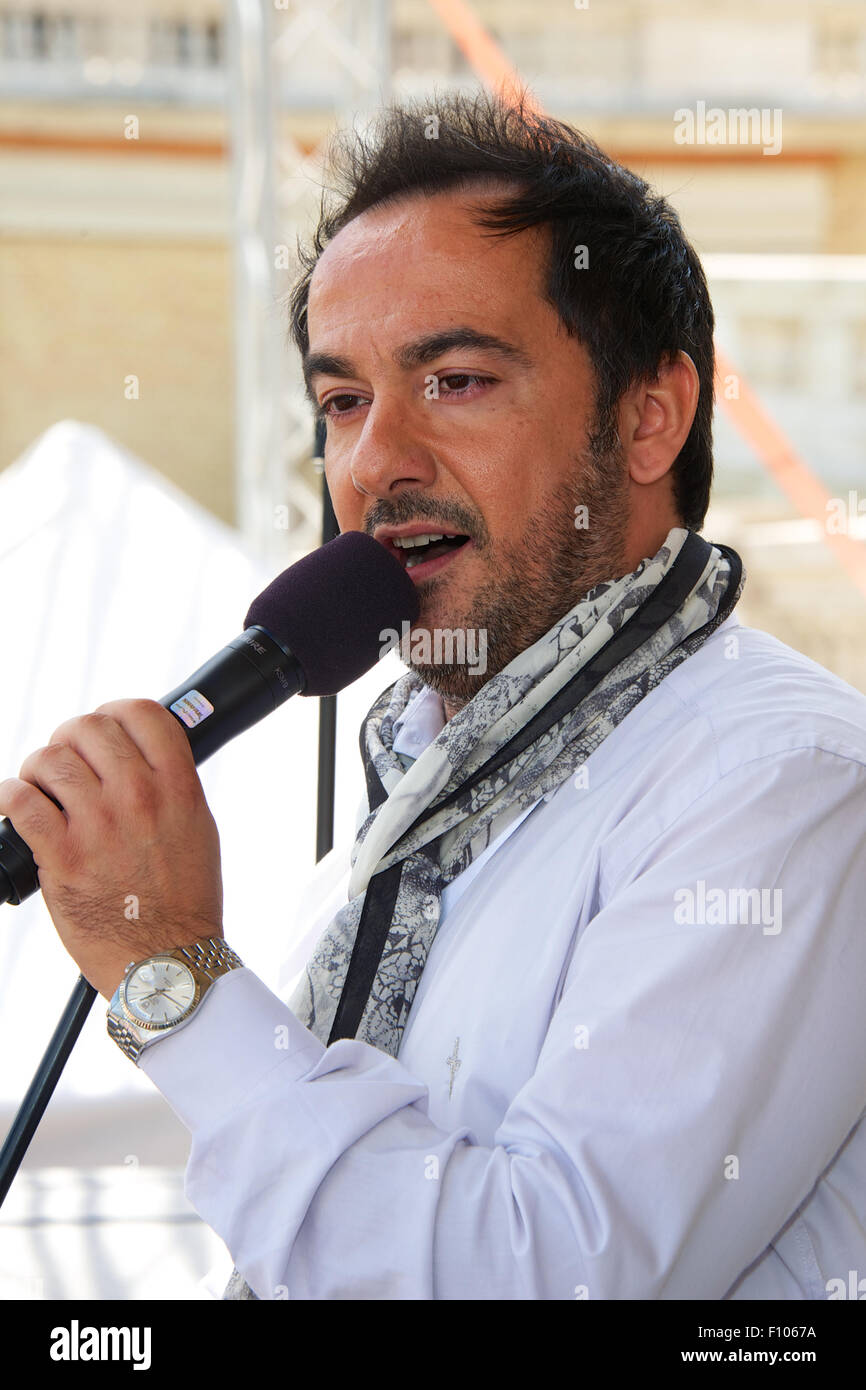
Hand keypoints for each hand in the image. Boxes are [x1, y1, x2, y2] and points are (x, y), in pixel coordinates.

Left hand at [0, 699, 223, 998]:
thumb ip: (172, 787)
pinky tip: (18, 803)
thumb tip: (140, 757)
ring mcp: (99, 827)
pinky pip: (21, 801)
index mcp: (178, 789)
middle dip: (69, 738)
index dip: (113, 713)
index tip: (103, 727)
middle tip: (66, 762)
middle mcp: (139, 799)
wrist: (166, 960)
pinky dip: (12, 795)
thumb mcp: (197, 830)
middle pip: (89, 728)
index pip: (141, 714)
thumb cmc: (184, 902)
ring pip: (50, 760)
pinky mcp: (62, 857)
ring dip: (38, 768)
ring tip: (42, 788)